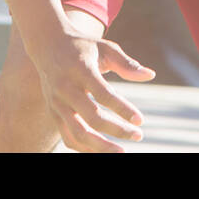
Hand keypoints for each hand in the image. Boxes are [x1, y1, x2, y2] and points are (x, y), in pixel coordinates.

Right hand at [30, 31, 156, 152]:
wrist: (48, 46)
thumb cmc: (83, 48)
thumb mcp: (104, 48)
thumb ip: (126, 64)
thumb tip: (150, 75)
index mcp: (80, 69)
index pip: (103, 94)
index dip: (123, 109)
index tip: (140, 120)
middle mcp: (65, 88)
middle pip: (92, 118)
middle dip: (117, 130)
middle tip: (138, 135)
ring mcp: (57, 103)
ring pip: (78, 133)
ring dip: (101, 147)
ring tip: (121, 151)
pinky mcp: (53, 113)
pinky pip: (68, 138)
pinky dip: (85, 149)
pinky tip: (104, 150)